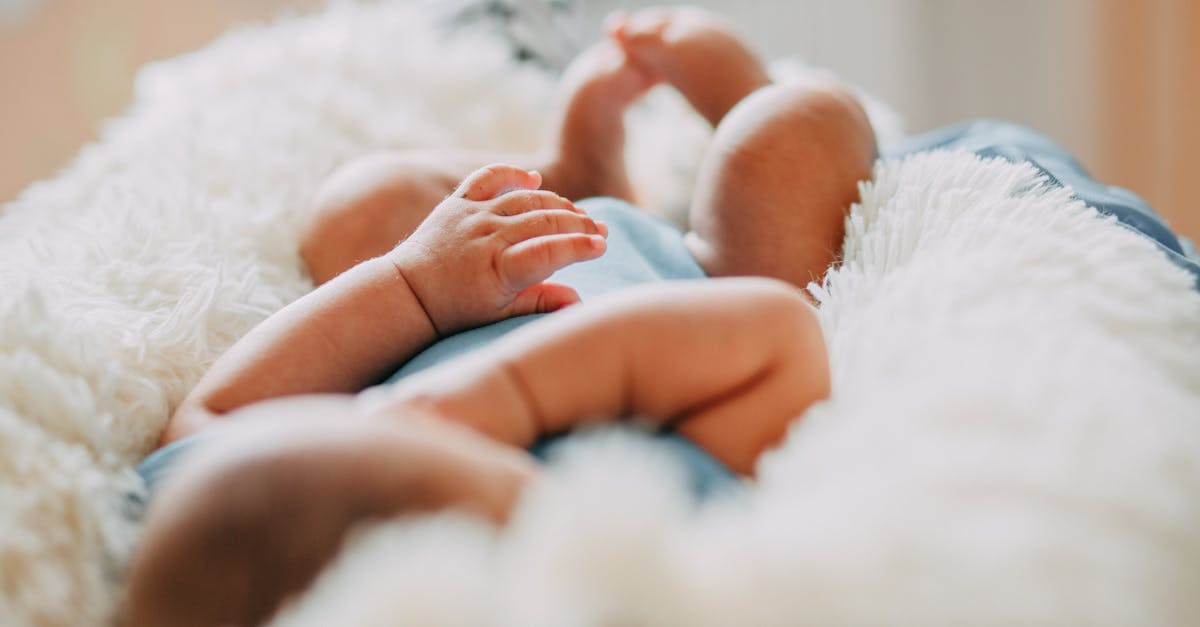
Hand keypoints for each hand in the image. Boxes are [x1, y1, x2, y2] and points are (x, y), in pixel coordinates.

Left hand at [387, 164, 607, 335]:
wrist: (409, 293)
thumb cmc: (457, 310)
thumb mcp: (499, 315)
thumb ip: (539, 303)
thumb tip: (578, 300)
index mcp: (499, 268)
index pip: (549, 250)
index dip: (579, 246)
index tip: (602, 246)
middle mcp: (487, 236)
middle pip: (544, 220)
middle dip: (579, 223)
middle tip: (601, 230)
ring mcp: (472, 216)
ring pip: (524, 199)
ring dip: (557, 202)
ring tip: (579, 214)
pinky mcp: (458, 202)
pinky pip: (489, 178)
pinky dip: (512, 174)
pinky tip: (535, 179)